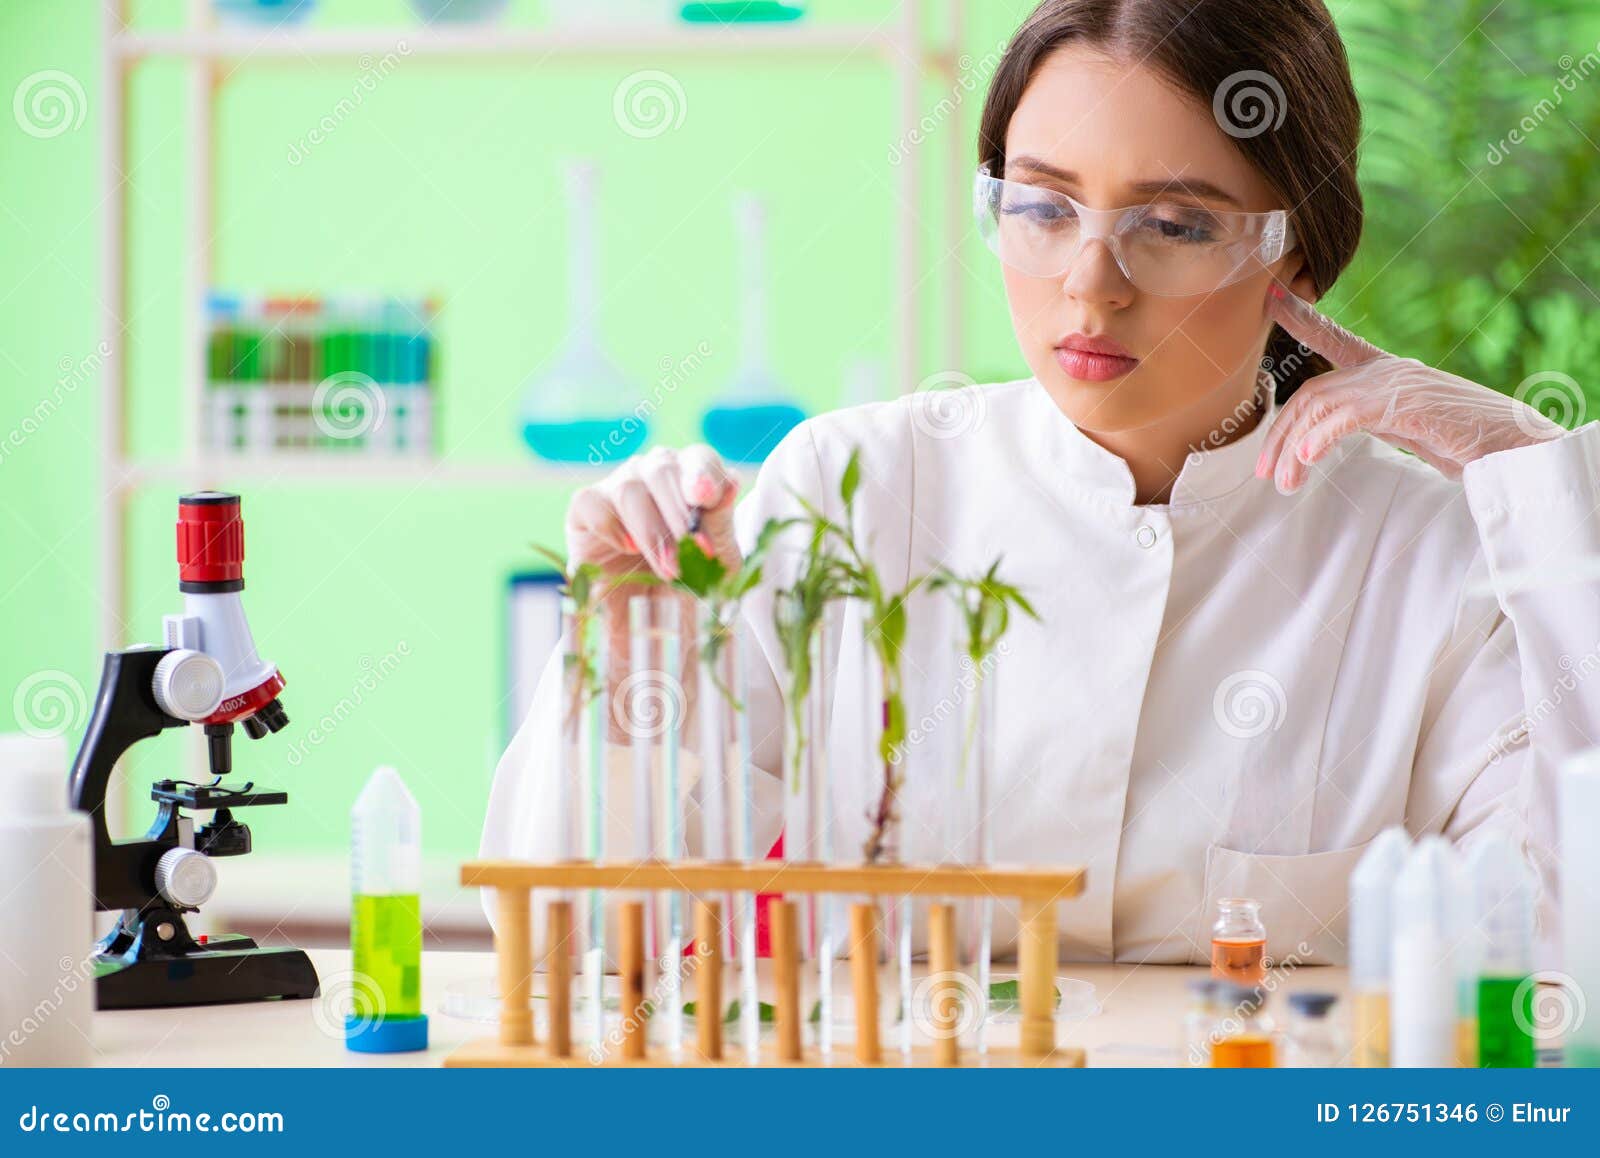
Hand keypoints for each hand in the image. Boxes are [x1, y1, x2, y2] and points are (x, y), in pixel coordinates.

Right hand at [566, 444, 739, 580]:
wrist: (656, 618)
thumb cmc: (693, 582)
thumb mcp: (718, 563)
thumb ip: (721, 523)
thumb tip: (732, 483)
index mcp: (694, 477)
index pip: (699, 459)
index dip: (703, 475)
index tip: (706, 499)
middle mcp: (656, 473)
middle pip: (662, 470)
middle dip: (678, 515)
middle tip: (690, 554)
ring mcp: (619, 486)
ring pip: (629, 488)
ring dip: (651, 531)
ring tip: (669, 571)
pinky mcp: (586, 509)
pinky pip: (590, 501)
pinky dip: (609, 525)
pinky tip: (627, 548)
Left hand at [1254, 286, 1566, 493]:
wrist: (1518, 448)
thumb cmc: (1466, 442)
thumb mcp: (1407, 427)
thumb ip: (1371, 419)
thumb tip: (1325, 436)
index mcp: (1387, 370)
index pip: (1334, 338)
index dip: (1301, 316)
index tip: (1272, 295)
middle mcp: (1387, 369)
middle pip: (1312, 392)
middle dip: (1280, 433)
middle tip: (1264, 473)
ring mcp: (1397, 383)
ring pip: (1322, 407)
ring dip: (1294, 449)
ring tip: (1283, 483)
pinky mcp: (1407, 404)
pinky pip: (1348, 416)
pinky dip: (1321, 437)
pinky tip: (1306, 459)